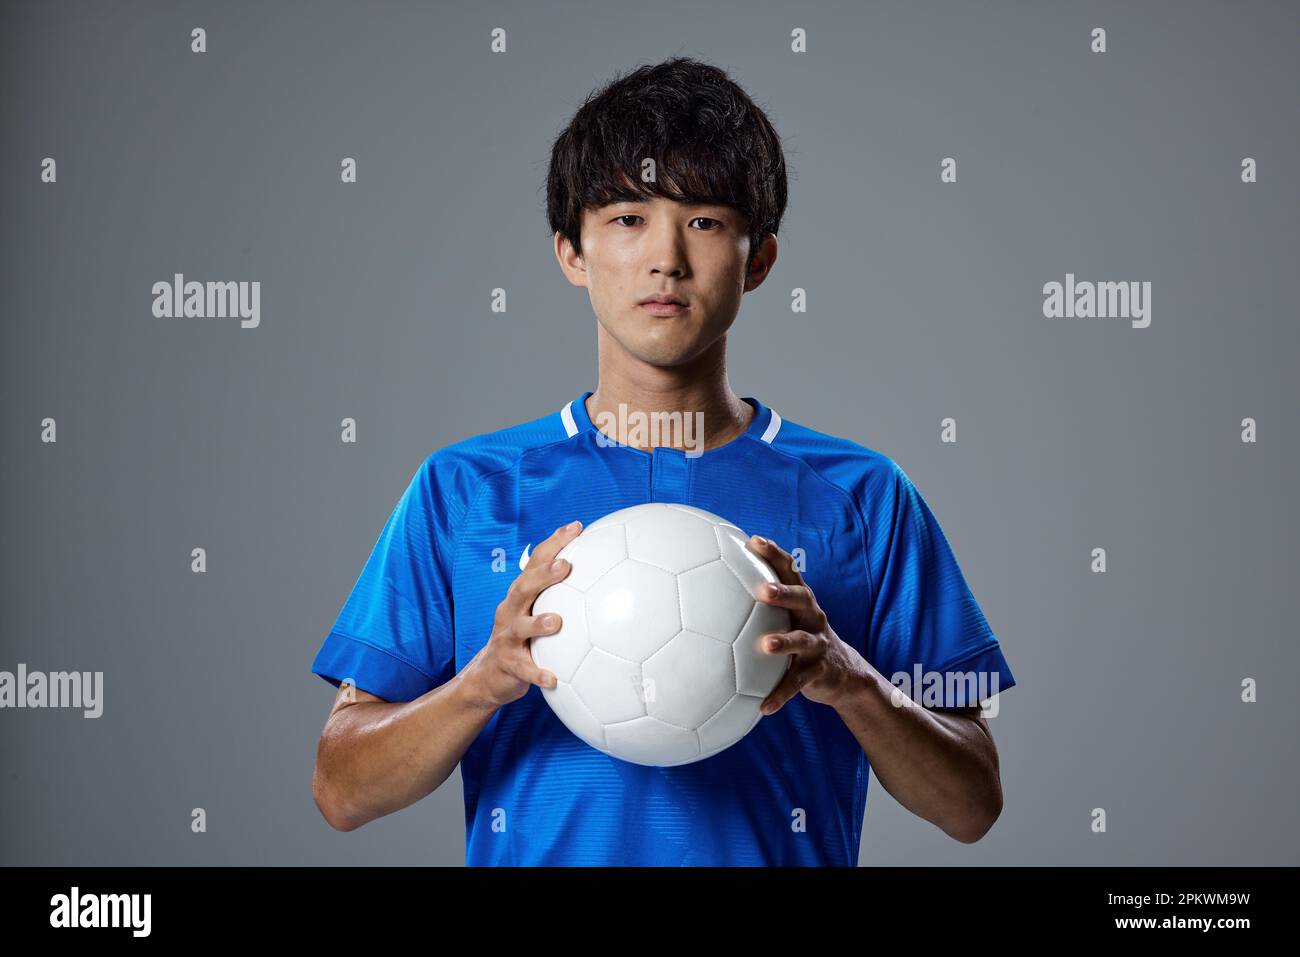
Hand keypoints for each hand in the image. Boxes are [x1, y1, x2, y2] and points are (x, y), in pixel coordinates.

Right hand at [462, 520, 581, 709]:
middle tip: (566, 566)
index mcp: (521, 594)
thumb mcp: (536, 609)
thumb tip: (602, 572)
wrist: (490, 674)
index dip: (554, 543)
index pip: (536, 562)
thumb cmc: (524, 636)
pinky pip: (524, 670)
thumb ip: (561, 592)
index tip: (576, 527)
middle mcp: (511, 610)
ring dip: (537, 623)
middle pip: (524, 587)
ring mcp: (507, 638)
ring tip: (556, 622)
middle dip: (543, 575)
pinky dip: (537, 673)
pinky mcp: (509, 665)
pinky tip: (553, 678)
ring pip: (520, 627)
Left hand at [745, 534, 861, 714]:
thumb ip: (759, 602)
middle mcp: (812, 616)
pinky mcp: (819, 671)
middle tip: (763, 591)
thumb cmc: (799, 636)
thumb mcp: (786, 617)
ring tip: (766, 645)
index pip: (790, 570)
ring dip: (785, 642)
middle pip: (802, 598)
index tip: (754, 541)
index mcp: (802, 600)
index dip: (774, 554)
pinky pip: (797, 683)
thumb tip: (710, 586)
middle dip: (784, 593)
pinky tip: (763, 707)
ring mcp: (818, 644)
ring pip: (803, 640)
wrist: (841, 672)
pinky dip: (780, 694)